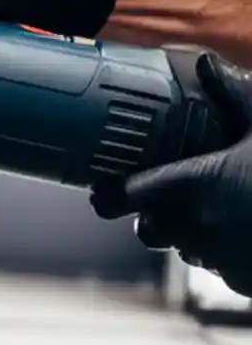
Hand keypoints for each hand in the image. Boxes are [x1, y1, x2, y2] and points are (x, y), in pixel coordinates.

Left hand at [91, 53, 251, 295]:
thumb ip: (234, 96)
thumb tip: (205, 62)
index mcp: (193, 186)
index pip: (124, 195)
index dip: (110, 193)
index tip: (106, 190)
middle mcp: (196, 227)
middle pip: (148, 230)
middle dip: (156, 216)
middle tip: (176, 198)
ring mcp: (218, 259)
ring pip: (184, 250)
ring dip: (193, 234)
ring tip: (226, 210)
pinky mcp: (241, 282)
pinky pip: (218, 268)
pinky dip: (226, 253)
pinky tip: (250, 232)